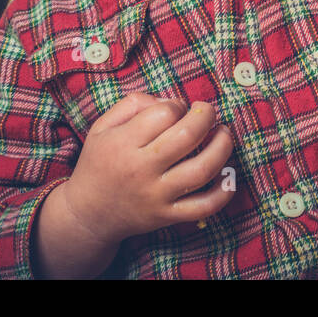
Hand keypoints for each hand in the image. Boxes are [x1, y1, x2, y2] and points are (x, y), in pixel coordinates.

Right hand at [63, 94, 236, 245]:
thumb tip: (170, 100)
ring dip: (222, 147)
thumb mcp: (102, 127)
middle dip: (206, 116)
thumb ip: (133, 104)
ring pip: (201, 170)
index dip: (177, 104)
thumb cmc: (100, 162)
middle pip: (187, 136)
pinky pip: (204, 206)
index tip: (178, 108)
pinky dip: (224, 192)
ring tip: (224, 134)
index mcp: (123, 144)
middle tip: (208, 112)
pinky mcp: (168, 216)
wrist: (88, 214)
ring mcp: (157, 195)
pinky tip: (229, 175)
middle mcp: (141, 170)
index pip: (163, 114)